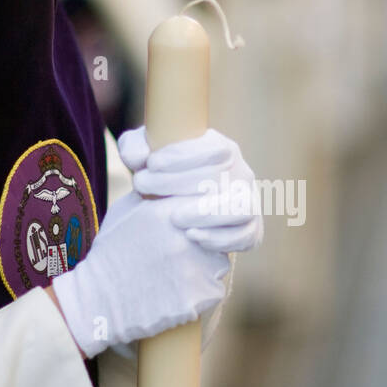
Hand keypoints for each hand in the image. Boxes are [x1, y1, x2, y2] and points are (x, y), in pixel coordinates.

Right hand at [51, 189, 230, 358]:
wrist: (100, 300)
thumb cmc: (112, 254)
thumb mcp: (126, 210)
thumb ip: (156, 191)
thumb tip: (172, 175)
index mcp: (171, 211)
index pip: (207, 204)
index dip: (199, 218)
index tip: (186, 230)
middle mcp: (188, 236)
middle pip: (217, 233)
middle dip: (203, 243)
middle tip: (174, 256)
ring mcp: (197, 267)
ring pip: (218, 263)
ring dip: (204, 269)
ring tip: (171, 276)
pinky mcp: (201, 295)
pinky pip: (213, 290)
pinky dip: (200, 294)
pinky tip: (173, 294)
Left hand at [117, 126, 263, 253]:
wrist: (174, 217)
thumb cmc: (161, 180)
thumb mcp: (144, 157)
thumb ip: (135, 148)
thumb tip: (140, 158)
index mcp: (222, 149)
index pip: (214, 148)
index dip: (183, 156)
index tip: (151, 163)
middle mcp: (241, 173)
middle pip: (220, 176)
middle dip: (178, 182)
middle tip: (143, 187)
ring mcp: (248, 202)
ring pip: (240, 208)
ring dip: (207, 213)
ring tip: (174, 217)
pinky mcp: (251, 231)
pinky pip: (245, 235)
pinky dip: (219, 238)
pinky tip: (191, 236)